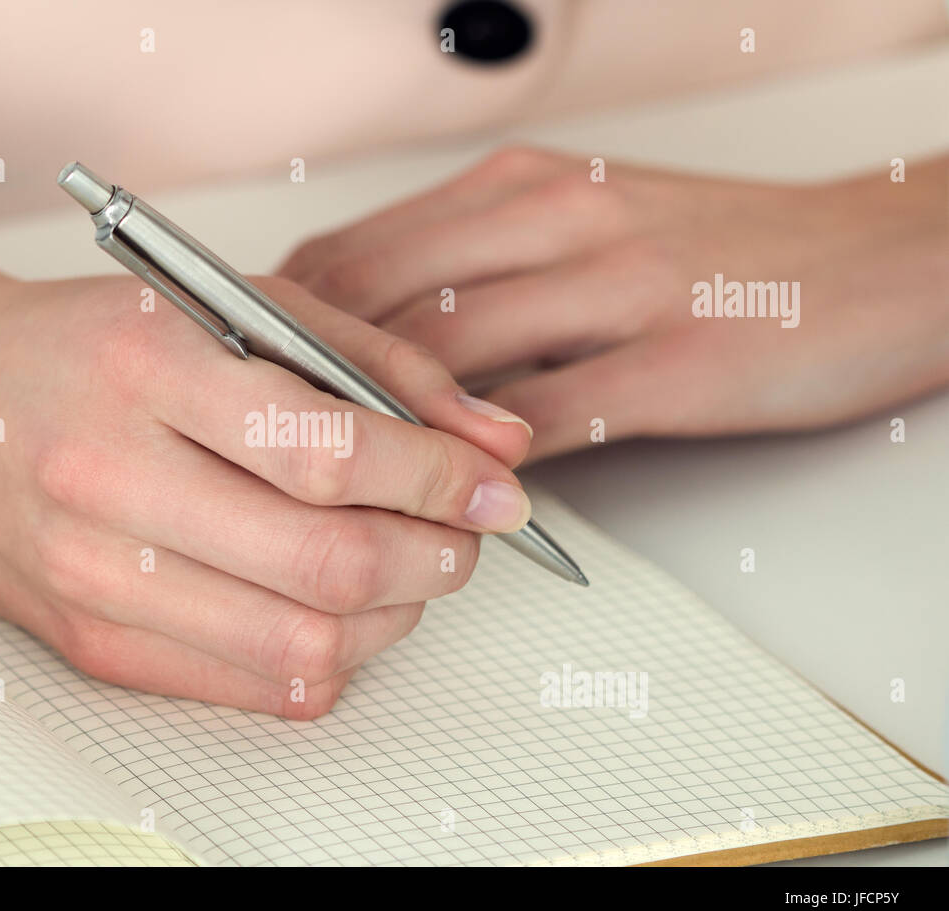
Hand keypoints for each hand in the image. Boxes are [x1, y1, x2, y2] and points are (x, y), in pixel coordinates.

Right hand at [0, 246, 534, 716]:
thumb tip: (494, 440)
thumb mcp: (231, 306)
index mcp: (147, 370)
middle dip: (435, 557)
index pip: (329, 452)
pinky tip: (338, 613)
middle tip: (461, 535)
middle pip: (326, 562)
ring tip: (406, 571)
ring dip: (394, 617)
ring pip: (301, 645)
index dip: (440, 479)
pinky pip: (251, 688)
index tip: (492, 487)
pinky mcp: (91, 643)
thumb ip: (374, 363)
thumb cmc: (81, 346)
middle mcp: (108, 479)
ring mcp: (92, 575)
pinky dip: (328, 660)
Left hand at [279, 147, 948, 458]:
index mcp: (520, 186)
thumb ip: (483, 266)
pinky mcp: (670, 362)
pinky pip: (544, 423)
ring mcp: (611, 288)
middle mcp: (553, 220)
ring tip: (337, 488)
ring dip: (381, 433)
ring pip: (445, 364)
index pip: (356, 252)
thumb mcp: (587, 221)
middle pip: (377, 304)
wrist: (886, 256)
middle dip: (305, 383)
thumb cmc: (726, 249)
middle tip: (262, 445)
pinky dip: (482, 470)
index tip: (246, 378)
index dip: (284, 322)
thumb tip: (379, 335)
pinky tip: (452, 502)